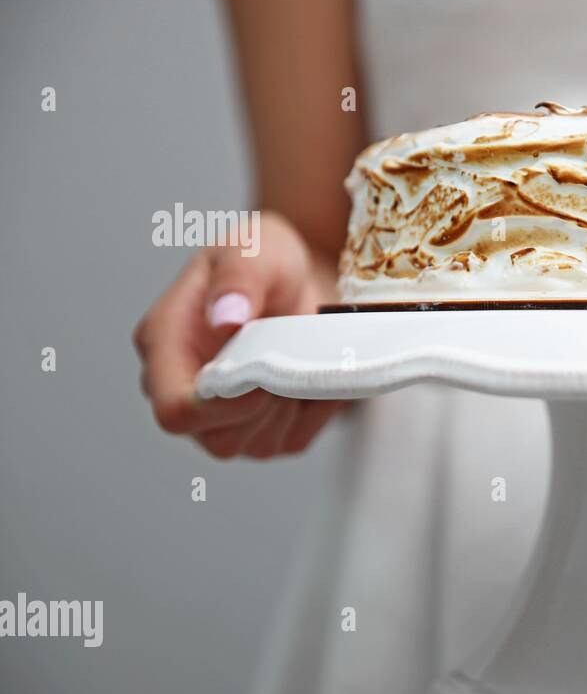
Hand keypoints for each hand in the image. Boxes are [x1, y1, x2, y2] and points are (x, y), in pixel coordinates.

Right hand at [133, 211, 344, 458]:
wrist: (302, 277)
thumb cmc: (266, 259)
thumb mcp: (253, 248)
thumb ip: (238, 278)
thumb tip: (226, 318)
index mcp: (164, 344)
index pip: (174, 409)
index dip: (218, 407)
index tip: (262, 374)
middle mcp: (184, 390)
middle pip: (219, 439)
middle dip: (266, 404)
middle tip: (292, 352)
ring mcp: (224, 418)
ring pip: (257, 445)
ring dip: (291, 405)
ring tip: (299, 352)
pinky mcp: (265, 430)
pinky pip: (293, 441)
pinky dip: (314, 410)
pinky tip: (310, 369)